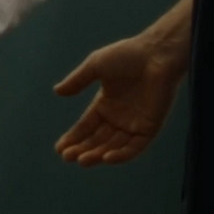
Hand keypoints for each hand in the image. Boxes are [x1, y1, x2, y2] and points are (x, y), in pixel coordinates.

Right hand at [52, 35, 184, 165]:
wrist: (156, 54)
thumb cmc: (127, 55)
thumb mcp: (95, 65)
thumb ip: (78, 80)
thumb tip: (57, 91)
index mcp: (105, 104)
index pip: (87, 126)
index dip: (74, 138)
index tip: (60, 149)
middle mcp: (119, 117)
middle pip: (97, 140)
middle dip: (82, 149)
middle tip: (68, 157)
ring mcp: (134, 124)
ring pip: (114, 147)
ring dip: (98, 155)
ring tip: (82, 160)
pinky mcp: (150, 127)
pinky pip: (135, 147)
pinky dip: (122, 155)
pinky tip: (106, 158)